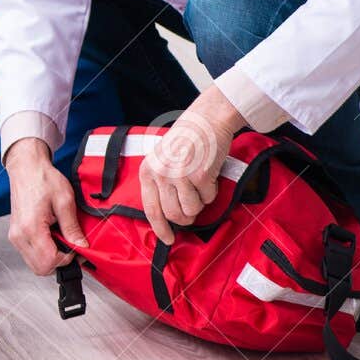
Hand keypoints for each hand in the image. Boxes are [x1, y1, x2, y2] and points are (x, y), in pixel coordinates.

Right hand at [5, 138, 87, 274]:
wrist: (26, 168)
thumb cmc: (43, 179)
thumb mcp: (65, 201)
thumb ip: (72, 227)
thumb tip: (81, 246)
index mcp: (31, 227)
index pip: (49, 261)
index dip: (67, 259)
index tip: (76, 247)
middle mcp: (19, 235)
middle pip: (40, 268)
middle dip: (59, 262)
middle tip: (70, 246)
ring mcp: (15, 236)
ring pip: (34, 264)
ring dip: (50, 258)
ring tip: (60, 239)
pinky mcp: (15, 234)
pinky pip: (30, 254)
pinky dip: (43, 252)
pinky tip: (51, 236)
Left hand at [139, 90, 244, 243]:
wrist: (206, 119)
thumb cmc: (186, 140)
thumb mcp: (162, 159)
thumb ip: (161, 184)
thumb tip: (167, 216)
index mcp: (147, 171)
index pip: (150, 209)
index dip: (160, 228)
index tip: (168, 240)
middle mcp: (160, 174)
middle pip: (173, 215)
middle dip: (186, 217)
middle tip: (193, 206)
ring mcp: (179, 175)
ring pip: (191, 210)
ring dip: (199, 203)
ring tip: (200, 184)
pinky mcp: (199, 175)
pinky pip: (208, 199)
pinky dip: (211, 191)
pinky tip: (208, 175)